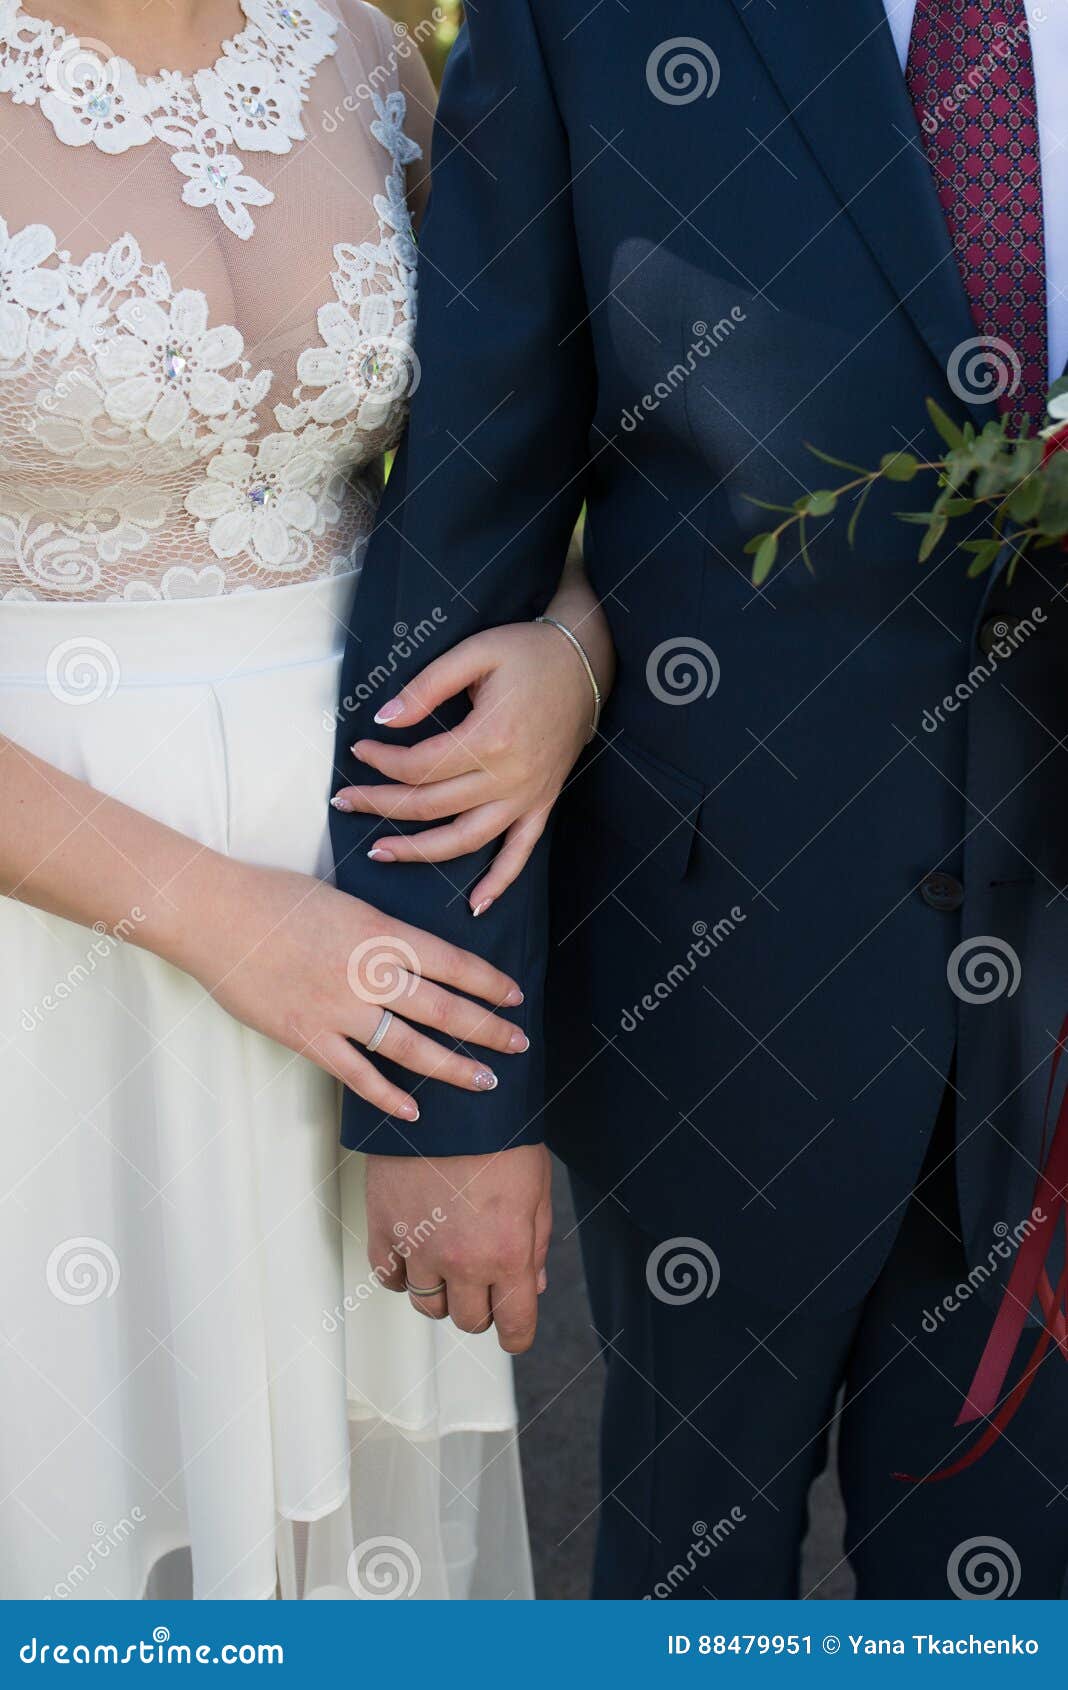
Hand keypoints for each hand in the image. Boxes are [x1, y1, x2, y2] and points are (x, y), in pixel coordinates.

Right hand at [171, 860, 527, 1121]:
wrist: (214, 914)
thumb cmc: (275, 897)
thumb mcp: (344, 901)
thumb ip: (379, 932)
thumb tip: (410, 953)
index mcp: (380, 932)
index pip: (452, 963)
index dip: (489, 984)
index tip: (515, 997)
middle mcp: (367, 973)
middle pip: (443, 1008)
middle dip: (488, 1029)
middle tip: (519, 1043)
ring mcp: (337, 1008)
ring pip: (410, 1047)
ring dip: (453, 1066)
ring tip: (486, 1081)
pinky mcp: (306, 1035)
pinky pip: (356, 1073)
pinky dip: (387, 1094)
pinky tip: (413, 1110)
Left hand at [332, 620, 595, 913]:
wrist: (587, 663)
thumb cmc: (529, 652)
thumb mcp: (475, 653)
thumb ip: (426, 687)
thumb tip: (383, 719)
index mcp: (490, 738)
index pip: (419, 765)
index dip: (381, 761)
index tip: (359, 749)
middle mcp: (510, 776)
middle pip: (431, 806)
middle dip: (380, 804)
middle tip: (343, 801)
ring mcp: (528, 795)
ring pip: (465, 839)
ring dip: (419, 852)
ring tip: (379, 851)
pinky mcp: (543, 803)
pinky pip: (520, 853)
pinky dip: (499, 882)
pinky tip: (474, 905)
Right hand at [365, 1145, 551, 1351]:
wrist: (448, 1096)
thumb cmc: (499, 1133)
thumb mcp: (536, 1188)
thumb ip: (535, 1244)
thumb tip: (533, 1285)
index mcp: (508, 1253)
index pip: (514, 1326)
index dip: (518, 1333)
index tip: (515, 1329)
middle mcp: (462, 1261)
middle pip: (469, 1320)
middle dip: (483, 1307)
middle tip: (486, 1282)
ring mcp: (420, 1248)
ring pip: (427, 1305)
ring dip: (443, 1292)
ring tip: (451, 1263)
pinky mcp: (386, 1229)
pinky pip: (389, 1277)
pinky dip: (403, 1274)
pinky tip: (417, 1255)